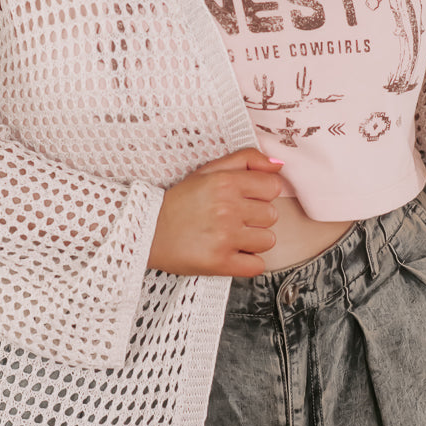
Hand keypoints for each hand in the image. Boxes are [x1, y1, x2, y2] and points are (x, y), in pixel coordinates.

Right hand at [148, 147, 285, 276]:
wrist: (147, 232)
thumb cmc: (179, 201)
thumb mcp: (208, 171)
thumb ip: (245, 160)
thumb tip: (278, 165)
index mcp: (225, 182)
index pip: (273, 187)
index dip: (261, 194)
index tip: (245, 199)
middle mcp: (227, 208)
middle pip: (272, 215)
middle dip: (255, 218)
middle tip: (232, 219)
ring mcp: (225, 237)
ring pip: (268, 240)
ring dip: (253, 241)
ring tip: (230, 237)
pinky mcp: (220, 263)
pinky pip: (257, 265)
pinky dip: (248, 262)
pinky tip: (231, 254)